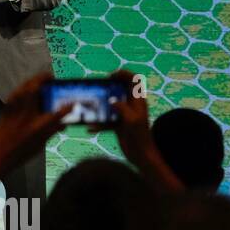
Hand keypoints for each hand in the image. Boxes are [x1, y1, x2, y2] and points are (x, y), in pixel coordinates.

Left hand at [0, 73, 69, 188]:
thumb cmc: (20, 153)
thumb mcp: (40, 145)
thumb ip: (52, 131)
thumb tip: (64, 123)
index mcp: (37, 127)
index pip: (56, 114)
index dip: (67, 107)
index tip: (73, 102)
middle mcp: (26, 115)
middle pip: (35, 90)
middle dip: (43, 79)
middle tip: (51, 77)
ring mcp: (14, 110)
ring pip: (23, 88)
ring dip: (33, 81)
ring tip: (40, 80)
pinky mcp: (6, 109)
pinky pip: (16, 93)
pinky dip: (23, 87)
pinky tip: (26, 88)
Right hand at [89, 70, 183, 191]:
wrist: (141, 155)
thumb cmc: (139, 136)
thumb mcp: (132, 119)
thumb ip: (122, 107)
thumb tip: (112, 100)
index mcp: (138, 101)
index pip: (134, 81)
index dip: (124, 75)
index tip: (110, 76)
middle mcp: (131, 105)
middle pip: (119, 90)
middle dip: (107, 88)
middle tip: (97, 89)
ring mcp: (123, 115)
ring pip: (110, 104)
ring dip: (100, 106)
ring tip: (89, 106)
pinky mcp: (117, 124)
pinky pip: (105, 120)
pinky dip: (98, 124)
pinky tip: (89, 129)